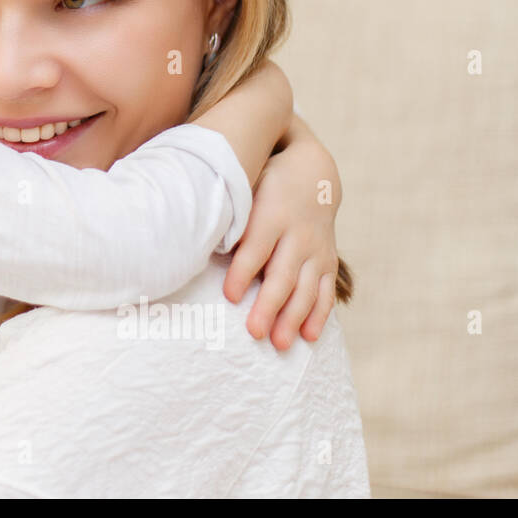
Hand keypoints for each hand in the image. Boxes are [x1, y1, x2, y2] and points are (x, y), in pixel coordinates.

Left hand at [223, 115, 341, 349]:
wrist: (312, 173)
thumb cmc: (264, 185)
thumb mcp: (245, 189)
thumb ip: (227, 215)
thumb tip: (189, 238)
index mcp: (271, 216)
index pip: (255, 249)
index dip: (242, 273)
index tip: (229, 297)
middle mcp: (297, 235)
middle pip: (281, 275)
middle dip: (268, 306)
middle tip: (254, 333)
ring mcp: (315, 250)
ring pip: (306, 288)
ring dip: (293, 318)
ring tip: (280, 344)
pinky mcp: (328, 260)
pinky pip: (325, 291)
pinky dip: (318, 314)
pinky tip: (308, 337)